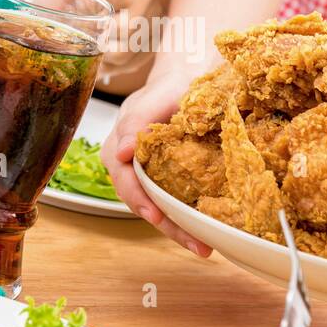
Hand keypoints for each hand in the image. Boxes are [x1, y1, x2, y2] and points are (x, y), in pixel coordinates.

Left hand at [41, 0, 159, 71]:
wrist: (59, 15)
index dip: (95, 6)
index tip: (78, 7)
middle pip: (130, 25)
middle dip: (100, 33)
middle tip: (83, 29)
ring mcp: (155, 14)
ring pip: (132, 47)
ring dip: (104, 51)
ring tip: (90, 42)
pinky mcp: (154, 40)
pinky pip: (136, 61)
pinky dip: (113, 64)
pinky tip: (101, 51)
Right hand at [100, 69, 212, 256]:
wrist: (187, 79)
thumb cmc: (169, 86)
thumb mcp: (153, 98)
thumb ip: (136, 121)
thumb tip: (122, 154)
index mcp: (117, 147)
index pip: (125, 181)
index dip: (140, 200)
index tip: (156, 216)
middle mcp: (128, 167)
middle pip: (144, 203)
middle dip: (169, 228)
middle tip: (197, 245)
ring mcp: (148, 176)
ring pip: (160, 208)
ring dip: (181, 230)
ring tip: (206, 247)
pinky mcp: (167, 180)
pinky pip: (174, 202)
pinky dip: (188, 217)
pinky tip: (209, 231)